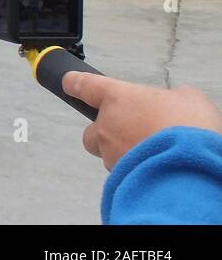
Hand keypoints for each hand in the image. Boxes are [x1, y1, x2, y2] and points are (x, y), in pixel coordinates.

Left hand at [63, 72, 221, 170]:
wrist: (191, 166)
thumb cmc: (189, 127)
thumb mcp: (188, 101)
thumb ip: (172, 99)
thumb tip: (173, 105)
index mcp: (117, 98)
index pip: (85, 85)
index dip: (76, 83)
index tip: (68, 82)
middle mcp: (106, 125)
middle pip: (92, 131)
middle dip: (106, 133)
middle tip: (132, 134)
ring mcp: (111, 153)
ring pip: (108, 154)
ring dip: (124, 154)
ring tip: (153, 155)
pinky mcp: (119, 177)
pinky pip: (123, 172)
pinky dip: (136, 171)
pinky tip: (157, 169)